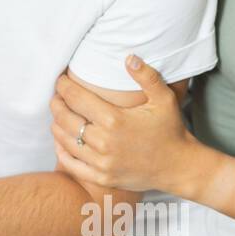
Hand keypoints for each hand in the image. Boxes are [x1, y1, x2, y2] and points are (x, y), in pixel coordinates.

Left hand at [50, 55, 196, 193]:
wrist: (179, 167)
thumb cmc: (171, 130)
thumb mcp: (164, 99)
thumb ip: (146, 76)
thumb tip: (128, 57)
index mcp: (114, 119)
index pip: (76, 98)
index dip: (64, 86)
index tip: (60, 80)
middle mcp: (104, 142)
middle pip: (65, 118)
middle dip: (56, 104)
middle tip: (55, 97)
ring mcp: (101, 162)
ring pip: (65, 140)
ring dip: (57, 125)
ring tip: (58, 115)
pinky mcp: (102, 178)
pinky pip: (71, 164)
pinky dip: (61, 150)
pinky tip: (61, 140)